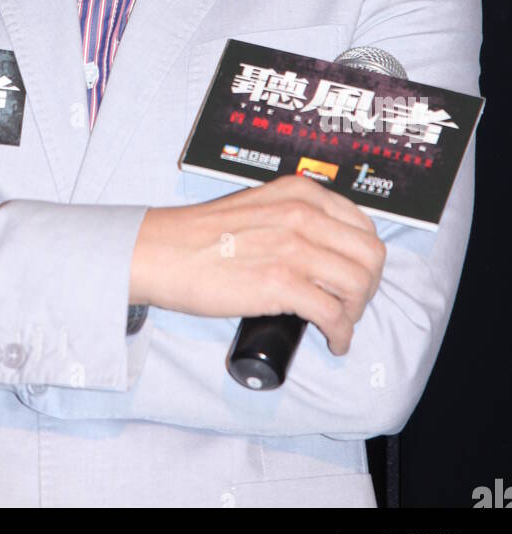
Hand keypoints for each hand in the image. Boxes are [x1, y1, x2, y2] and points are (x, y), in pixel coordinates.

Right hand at [130, 174, 385, 355]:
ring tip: (338, 324)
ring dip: (355, 312)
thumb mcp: (259, 206)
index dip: (364, 258)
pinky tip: (332, 340)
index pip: (363, 225)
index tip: (353, 275)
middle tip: (350, 303)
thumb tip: (324, 250)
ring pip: (359, 285)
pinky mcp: (281, 283)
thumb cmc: (200, 234)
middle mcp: (303, 213)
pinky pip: (334, 315)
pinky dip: (341, 334)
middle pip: (370, 255)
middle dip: (368, 286)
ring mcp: (294, 247)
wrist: (162, 251)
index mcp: (300, 192)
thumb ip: (294, 216)